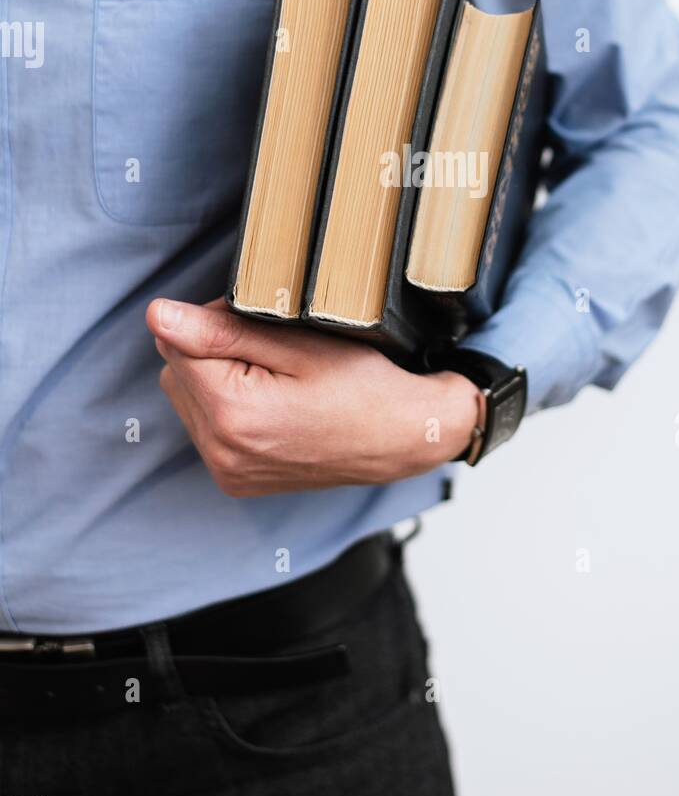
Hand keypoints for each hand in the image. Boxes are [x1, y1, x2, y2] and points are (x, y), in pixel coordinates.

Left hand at [145, 298, 478, 495]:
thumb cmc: (365, 385)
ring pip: (186, 397)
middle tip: (275, 349)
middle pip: (176, 370)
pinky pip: (205, 427)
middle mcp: (222, 452)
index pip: (177, 341)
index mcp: (234, 414)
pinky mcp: (235, 480)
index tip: (265, 324)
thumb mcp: (300, 344)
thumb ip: (222, 330)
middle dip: (212, 349)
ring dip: (216, 378)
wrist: (405, 437)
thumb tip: (157, 315)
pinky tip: (270, 402)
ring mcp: (228, 472)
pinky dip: (227, 406)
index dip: (216, 319)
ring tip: (275, 378)